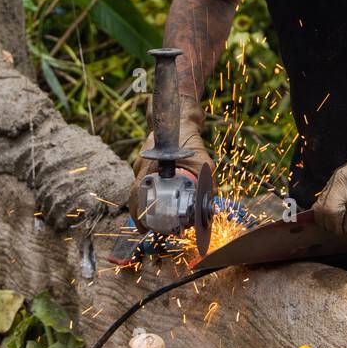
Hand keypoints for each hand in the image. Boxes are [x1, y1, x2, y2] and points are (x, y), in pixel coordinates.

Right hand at [128, 97, 213, 220]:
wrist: (180, 120)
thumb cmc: (189, 140)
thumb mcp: (202, 162)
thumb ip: (207, 183)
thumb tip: (210, 206)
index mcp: (150, 168)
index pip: (136, 196)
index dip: (138, 215)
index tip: (143, 227)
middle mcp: (142, 167)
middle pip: (136, 196)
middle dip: (142, 214)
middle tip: (150, 228)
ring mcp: (142, 164)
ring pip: (140, 190)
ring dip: (145, 205)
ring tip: (154, 220)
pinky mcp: (146, 164)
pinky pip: (144, 182)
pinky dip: (149, 193)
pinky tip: (157, 202)